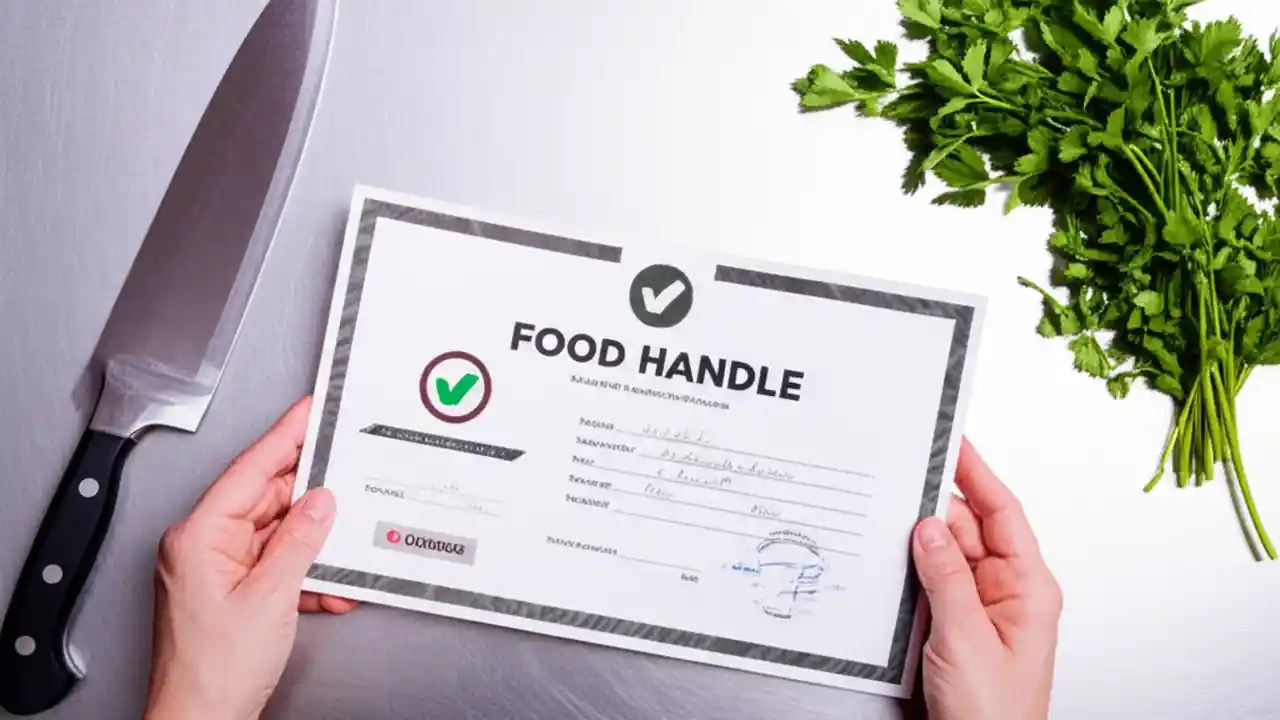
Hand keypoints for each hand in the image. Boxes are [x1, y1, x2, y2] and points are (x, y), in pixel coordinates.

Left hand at [144, 397, 356, 719]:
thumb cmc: (212, 672)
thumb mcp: (272, 596)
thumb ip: (301, 540)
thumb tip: (320, 502)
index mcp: (198, 536)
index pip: (250, 470)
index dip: (285, 437)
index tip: (309, 412)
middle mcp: (201, 547)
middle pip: (267, 502)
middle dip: (312, 505)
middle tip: (347, 485)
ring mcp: (215, 570)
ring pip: (277, 536)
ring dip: (314, 550)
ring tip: (339, 560)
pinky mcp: (230, 592)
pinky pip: (275, 566)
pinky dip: (305, 576)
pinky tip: (325, 588)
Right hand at [913, 439, 1061, 719]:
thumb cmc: (995, 716)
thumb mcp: (966, 639)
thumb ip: (946, 577)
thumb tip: (928, 527)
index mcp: (1029, 588)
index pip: (1002, 512)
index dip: (977, 473)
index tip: (955, 441)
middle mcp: (1006, 592)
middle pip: (969, 528)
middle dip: (935, 506)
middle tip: (900, 480)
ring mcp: (979, 608)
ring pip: (944, 554)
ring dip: (918, 540)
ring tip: (887, 519)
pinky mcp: (953, 625)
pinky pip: (930, 581)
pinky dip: (910, 568)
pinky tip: (890, 560)